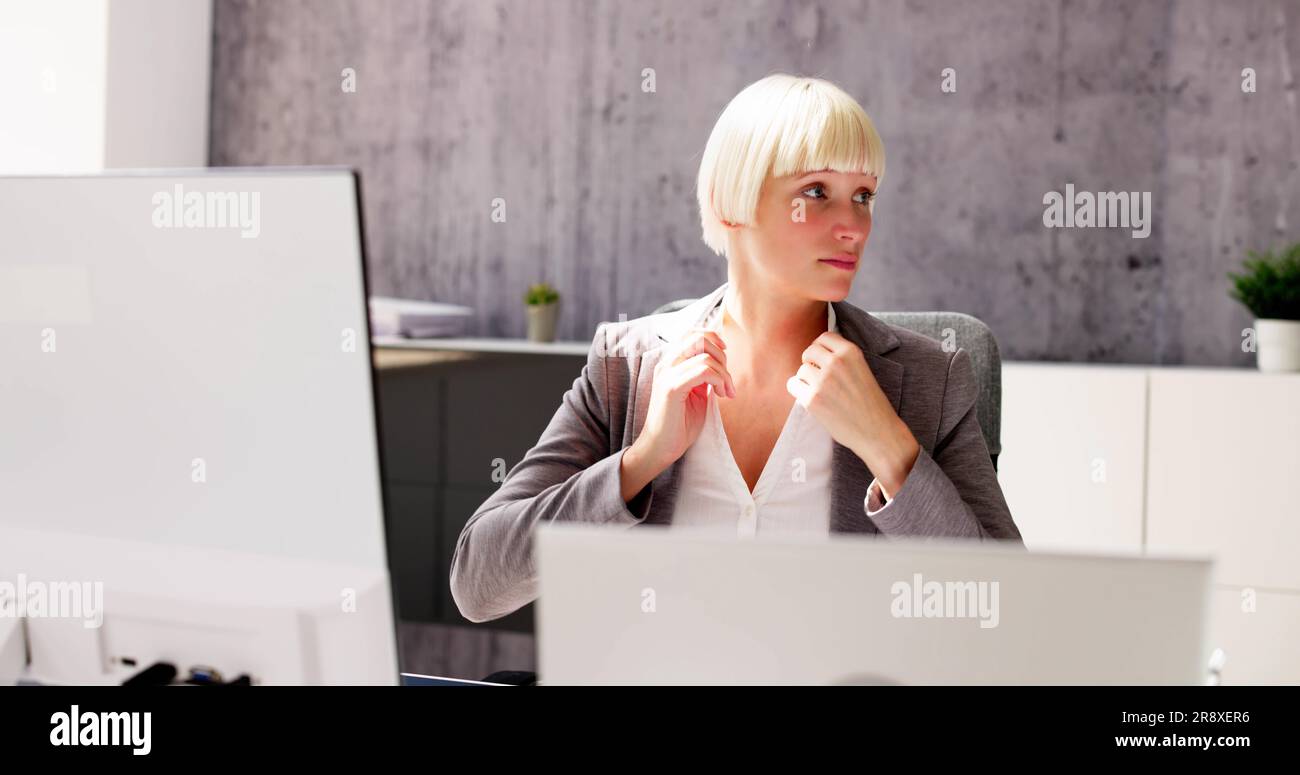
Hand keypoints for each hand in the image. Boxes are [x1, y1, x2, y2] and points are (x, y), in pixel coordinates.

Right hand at [621, 329, 735, 497]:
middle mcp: (666, 364)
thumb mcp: (696, 393)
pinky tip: (721, 395)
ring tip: (726, 392)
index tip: (725, 358)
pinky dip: (719, 380)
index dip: (713, 339)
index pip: (692, 334)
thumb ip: (704, 375)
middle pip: (699, 338)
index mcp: (670, 363)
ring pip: (705, 356)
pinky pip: (704, 371)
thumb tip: (721, 362)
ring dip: (724, 374)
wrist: (660, 448)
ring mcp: (667, 375)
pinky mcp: (671, 388)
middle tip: (727, 380)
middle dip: (722, 356)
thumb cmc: (679, 424)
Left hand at [786, 331, 919, 492]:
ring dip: (805, 379)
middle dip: (810, 362)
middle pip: (809, 351)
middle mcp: (836, 363)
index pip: (825, 337)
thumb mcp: (862, 370)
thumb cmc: (871, 404)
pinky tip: (810, 398)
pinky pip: (793, 385)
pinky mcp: (812, 399)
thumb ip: (842, 359)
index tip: (823, 359)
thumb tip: (816, 352)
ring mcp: (823, 381)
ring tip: (819, 391)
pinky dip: (798, 391)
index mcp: (851, 353)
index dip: (821, 348)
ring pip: (801, 370)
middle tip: (818, 376)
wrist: (878, 432)